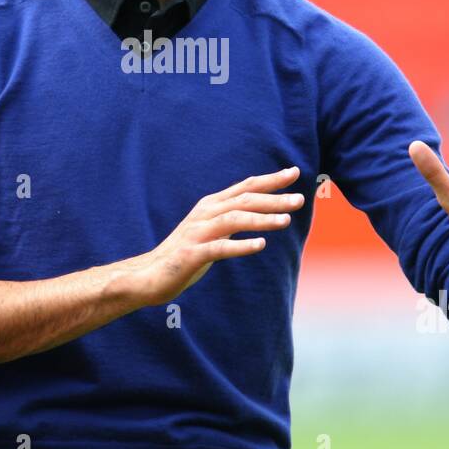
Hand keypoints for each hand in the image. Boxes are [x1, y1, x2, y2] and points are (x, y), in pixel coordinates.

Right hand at [118, 166, 304, 307]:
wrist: (148, 275)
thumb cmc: (184, 254)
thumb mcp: (210, 231)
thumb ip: (230, 218)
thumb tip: (258, 210)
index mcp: (211, 206)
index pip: (245, 187)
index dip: (270, 180)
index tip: (294, 173)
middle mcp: (205, 214)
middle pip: (244, 200)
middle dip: (273, 198)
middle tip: (300, 199)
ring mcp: (197, 233)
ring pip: (234, 219)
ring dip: (261, 219)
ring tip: (286, 221)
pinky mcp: (192, 254)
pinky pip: (219, 248)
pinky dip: (240, 245)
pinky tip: (260, 246)